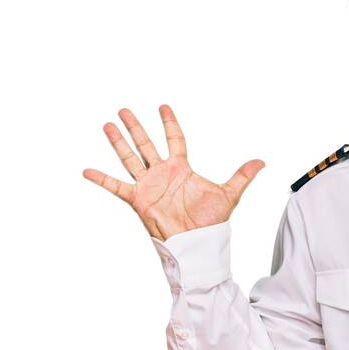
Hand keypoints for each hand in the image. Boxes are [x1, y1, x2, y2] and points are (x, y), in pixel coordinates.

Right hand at [82, 104, 264, 240]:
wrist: (196, 243)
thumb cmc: (210, 222)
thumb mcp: (229, 194)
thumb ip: (242, 176)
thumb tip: (262, 162)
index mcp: (181, 168)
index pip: (175, 139)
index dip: (169, 123)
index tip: (163, 106)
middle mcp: (162, 173)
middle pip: (146, 144)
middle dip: (136, 127)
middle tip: (124, 109)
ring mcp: (148, 185)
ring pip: (130, 158)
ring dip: (119, 142)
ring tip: (107, 125)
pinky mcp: (138, 200)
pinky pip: (116, 186)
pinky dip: (101, 179)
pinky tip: (86, 170)